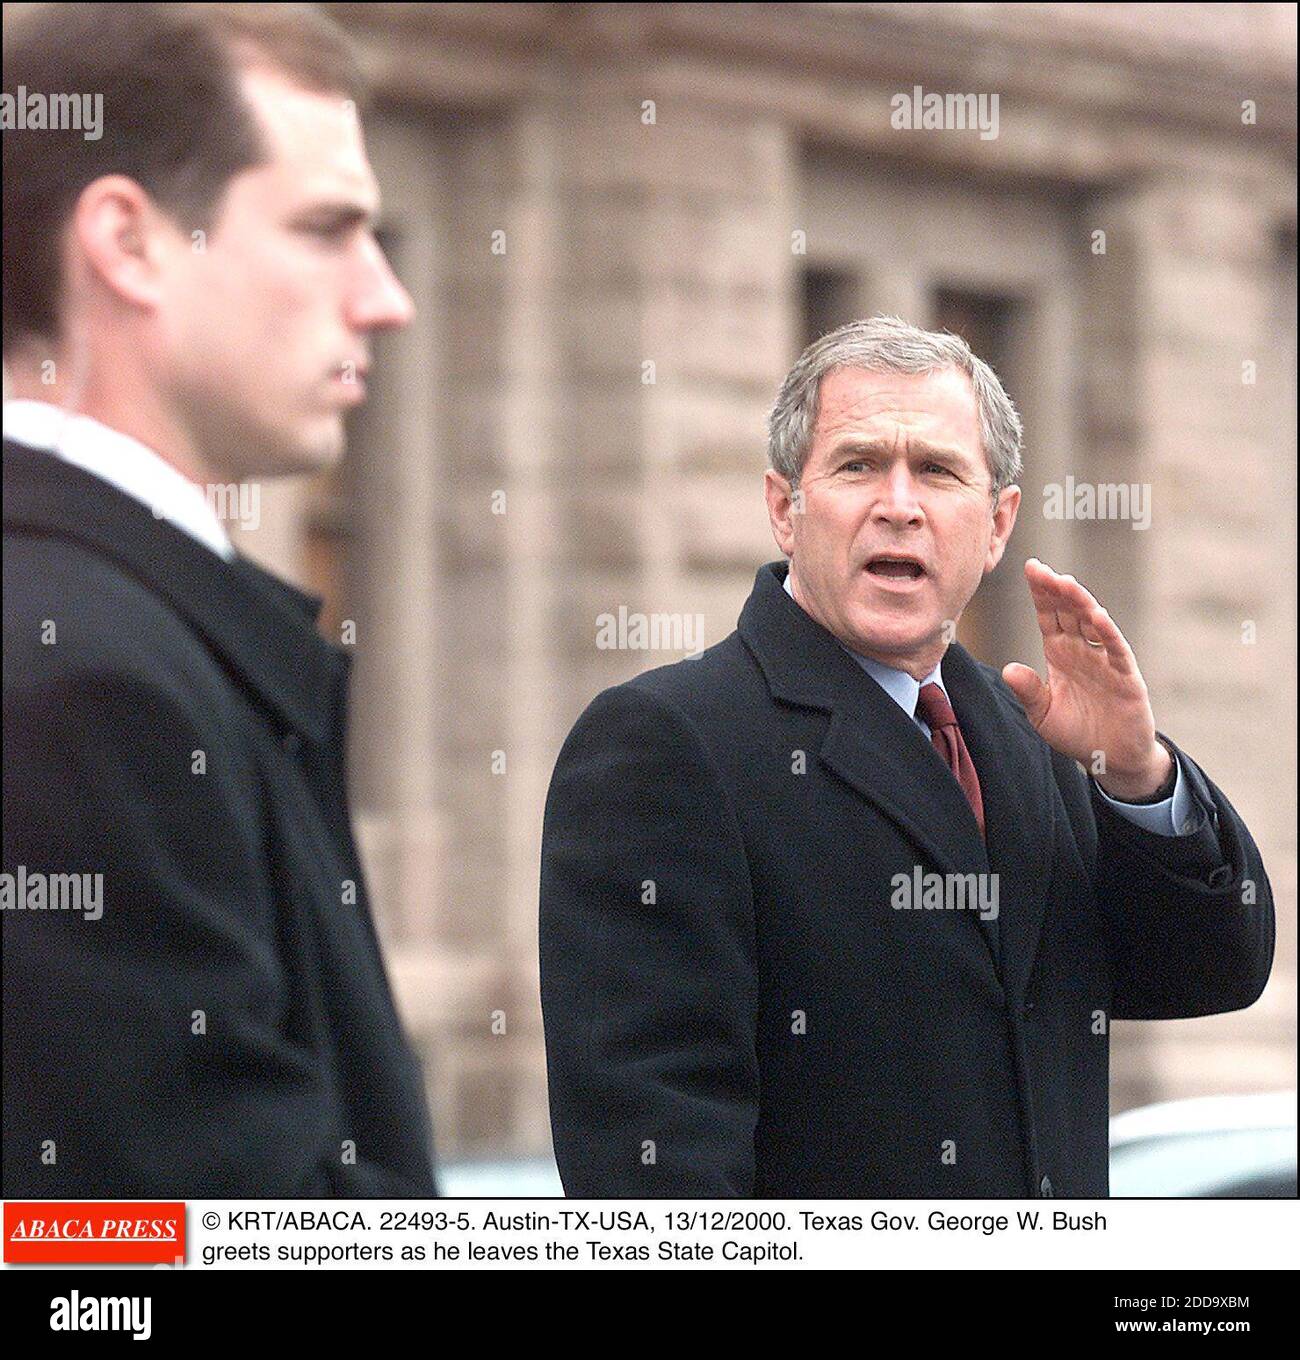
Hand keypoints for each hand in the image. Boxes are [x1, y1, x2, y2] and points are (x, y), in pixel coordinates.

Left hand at [1001, 559, 1172, 799]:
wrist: (1110, 758)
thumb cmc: (1075, 732)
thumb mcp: (1042, 714)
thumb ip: (1028, 691)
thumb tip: (1008, 669)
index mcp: (1059, 653)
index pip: (1048, 615)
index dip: (1040, 593)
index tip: (1030, 568)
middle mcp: (1082, 650)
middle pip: (1068, 612)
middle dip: (1055, 590)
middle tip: (1041, 570)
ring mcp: (1105, 660)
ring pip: (1092, 624)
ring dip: (1080, 604)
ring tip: (1066, 585)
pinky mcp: (1125, 676)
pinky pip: (1115, 650)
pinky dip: (1107, 632)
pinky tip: (1097, 615)